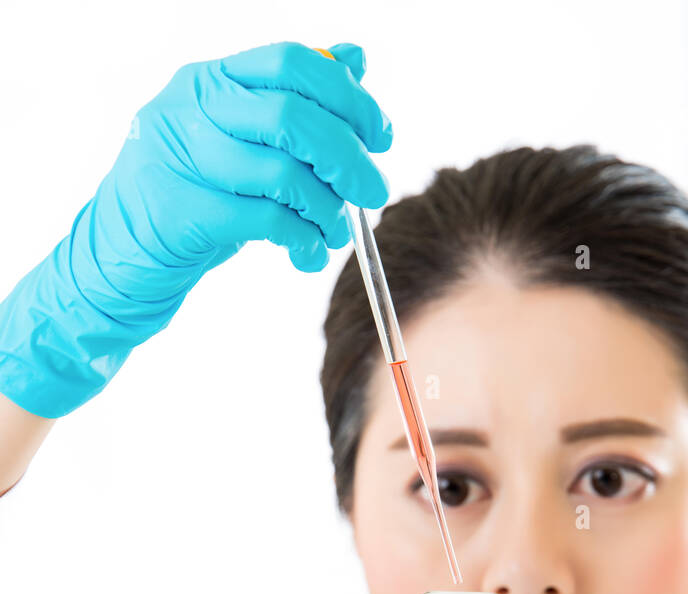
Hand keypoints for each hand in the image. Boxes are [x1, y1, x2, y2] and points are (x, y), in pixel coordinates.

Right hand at [0, 41, 391, 416]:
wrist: (119, 253)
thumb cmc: (190, 192)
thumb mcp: (239, 139)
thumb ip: (292, 100)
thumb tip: (355, 59)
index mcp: (210, 78)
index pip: (290, 63)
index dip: (347, 96)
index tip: (380, 134)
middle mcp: (191, 108)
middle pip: (292, 117)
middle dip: (347, 157)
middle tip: (373, 192)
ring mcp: (183, 158)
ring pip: (283, 173)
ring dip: (326, 209)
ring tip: (335, 233)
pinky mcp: (185, 213)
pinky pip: (266, 221)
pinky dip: (301, 238)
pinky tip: (307, 252)